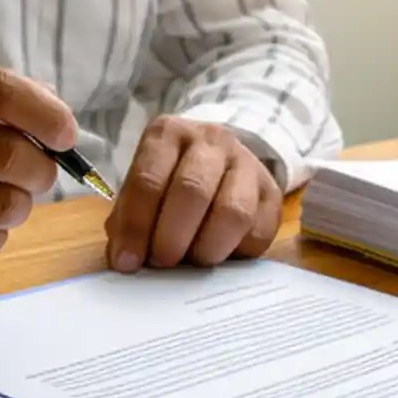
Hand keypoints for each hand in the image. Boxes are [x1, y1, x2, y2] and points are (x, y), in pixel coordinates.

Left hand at [105, 116, 281, 271]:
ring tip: (193, 262)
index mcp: (168, 134)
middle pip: (192, 191)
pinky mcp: (272, 192)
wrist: (221, 160)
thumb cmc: (170, 181)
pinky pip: (259, 231)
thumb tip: (125, 260)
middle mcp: (210, 140)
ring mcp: (247, 163)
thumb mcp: (143, 189)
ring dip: (207, 248)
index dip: (136, 226)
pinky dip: (237, 253)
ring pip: (233, 211)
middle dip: (172, 237)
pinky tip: (220, 255)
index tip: (127, 261)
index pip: (148, 180)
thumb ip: (128, 221)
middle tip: (163, 263)